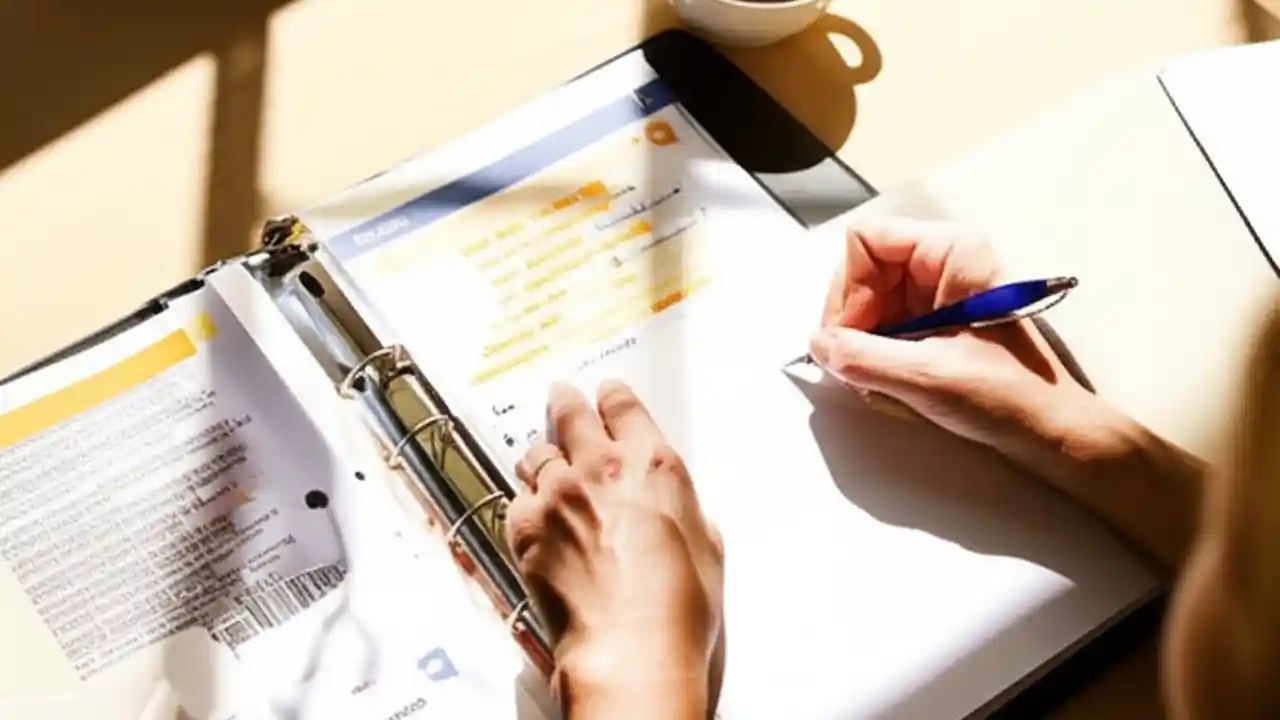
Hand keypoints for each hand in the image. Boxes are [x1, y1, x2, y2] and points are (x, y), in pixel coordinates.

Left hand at [506, 380, 724, 719]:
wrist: (629, 647)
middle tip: (562, 397)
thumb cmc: (677, 607)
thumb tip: (672, 512)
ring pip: (537, 453)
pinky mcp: (524, 525)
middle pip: (572, 414)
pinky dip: (525, 502)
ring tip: (543, 460)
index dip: (612, 396)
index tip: (606, 392)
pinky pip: (516, 499)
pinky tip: (533, 514)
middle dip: (566, 403)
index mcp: (654, 465)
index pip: (624, 408)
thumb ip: (684, 512)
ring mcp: (557, 493)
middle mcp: (602, 467)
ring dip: (542, 454)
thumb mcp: (708, 546)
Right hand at [808, 216, 1201, 565]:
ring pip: (866, 301)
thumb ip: (864, 358)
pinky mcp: (931, 322)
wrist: (1050, 432)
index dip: (849, 289)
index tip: (851, 337)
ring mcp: (935, 292)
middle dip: (851, 319)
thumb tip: (818, 345)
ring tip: (879, 378)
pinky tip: (890, 381)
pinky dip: (874, 354)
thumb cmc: (1009, 397)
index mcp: (951, 252)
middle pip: (861, 271)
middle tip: (856, 364)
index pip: (866, 241)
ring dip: (861, 342)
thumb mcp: (929, 376)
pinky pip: (880, 325)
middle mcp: (941, 262)